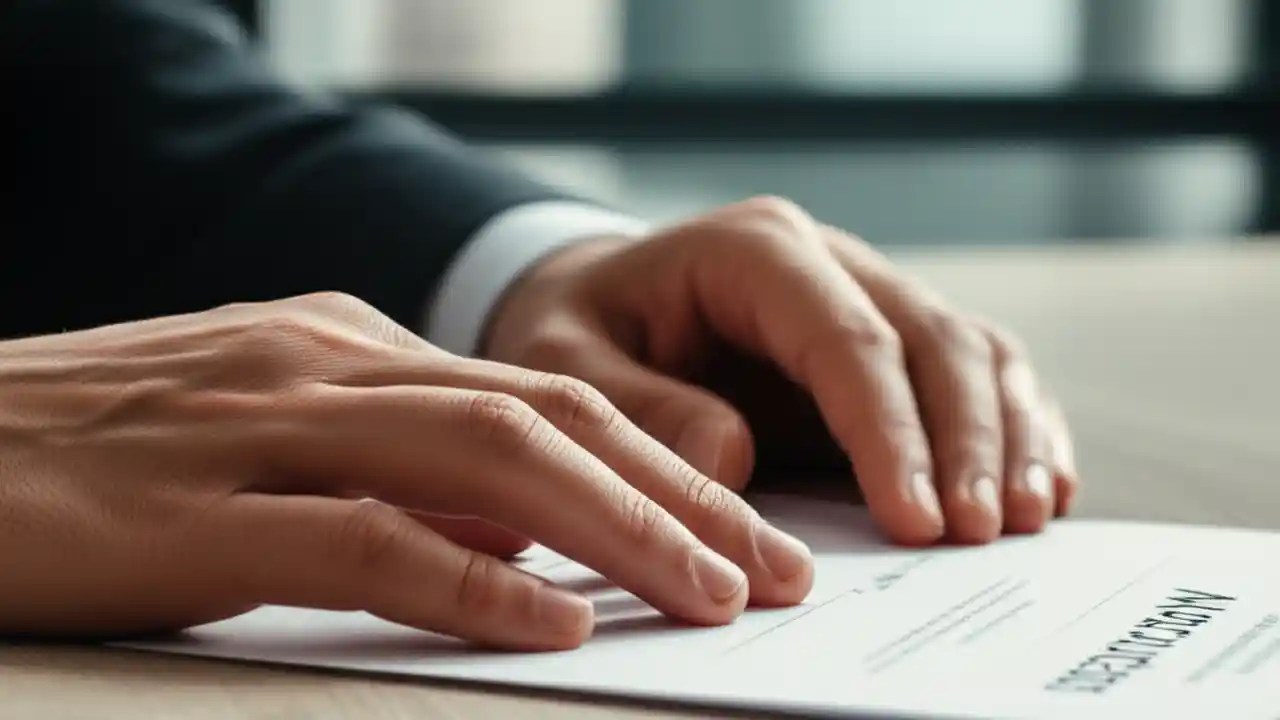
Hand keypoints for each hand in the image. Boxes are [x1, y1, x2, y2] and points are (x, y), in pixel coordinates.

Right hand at [0, 293, 812, 648]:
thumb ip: (401, 475)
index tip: (746, 532)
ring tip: (713, 595)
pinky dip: (475, 579)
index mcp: (351, 346)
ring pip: (488, 461)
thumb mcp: (279, 445)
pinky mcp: (202, 510)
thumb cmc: (113, 461)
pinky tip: (558, 621)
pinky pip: (367, 538)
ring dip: (619, 529)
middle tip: (775, 570)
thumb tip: (531, 536)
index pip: (547, 396)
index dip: (662, 464)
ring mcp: (266, 426)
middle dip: (678, 496)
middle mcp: (327, 365)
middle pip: (549, 419)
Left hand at [485, 197, 1077, 545]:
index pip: (846, 339)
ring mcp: (867, 295)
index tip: (912, 519)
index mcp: (755, 250)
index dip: (889, 430)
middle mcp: (828, 262)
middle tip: (979, 532)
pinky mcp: (886, 342)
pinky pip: (972, 373)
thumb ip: (638, 407)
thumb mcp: (566, 363)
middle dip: (963, 440)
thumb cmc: (581, 330)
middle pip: (929, 340)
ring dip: (1006, 435)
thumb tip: (731, 461)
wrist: (599, 304)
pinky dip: (1012, 427)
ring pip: (969, 352)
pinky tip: (1041, 484)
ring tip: (1027, 518)